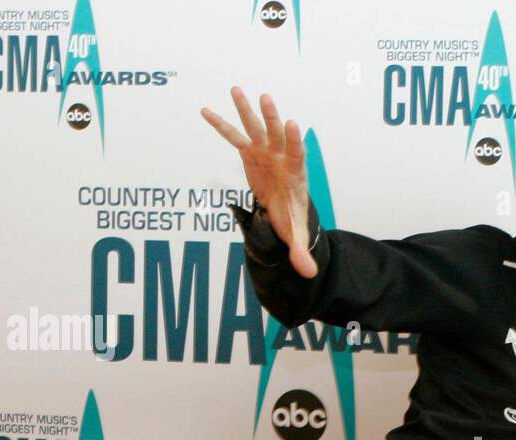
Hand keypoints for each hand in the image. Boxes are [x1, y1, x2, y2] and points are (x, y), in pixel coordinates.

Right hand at [200, 87, 316, 277]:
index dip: (295, 140)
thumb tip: (309, 274)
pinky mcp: (250, 152)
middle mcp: (281, 157)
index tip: (293, 124)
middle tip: (266, 99)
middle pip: (277, 135)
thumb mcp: (295, 235)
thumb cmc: (292, 216)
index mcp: (295, 173)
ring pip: (256, 128)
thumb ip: (301, 252)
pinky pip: (233, 137)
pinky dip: (220, 125)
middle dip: (271, 118)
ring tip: (236, 90)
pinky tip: (205, 111)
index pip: (297, 154)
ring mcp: (265, 151)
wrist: (284, 206)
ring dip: (246, 110)